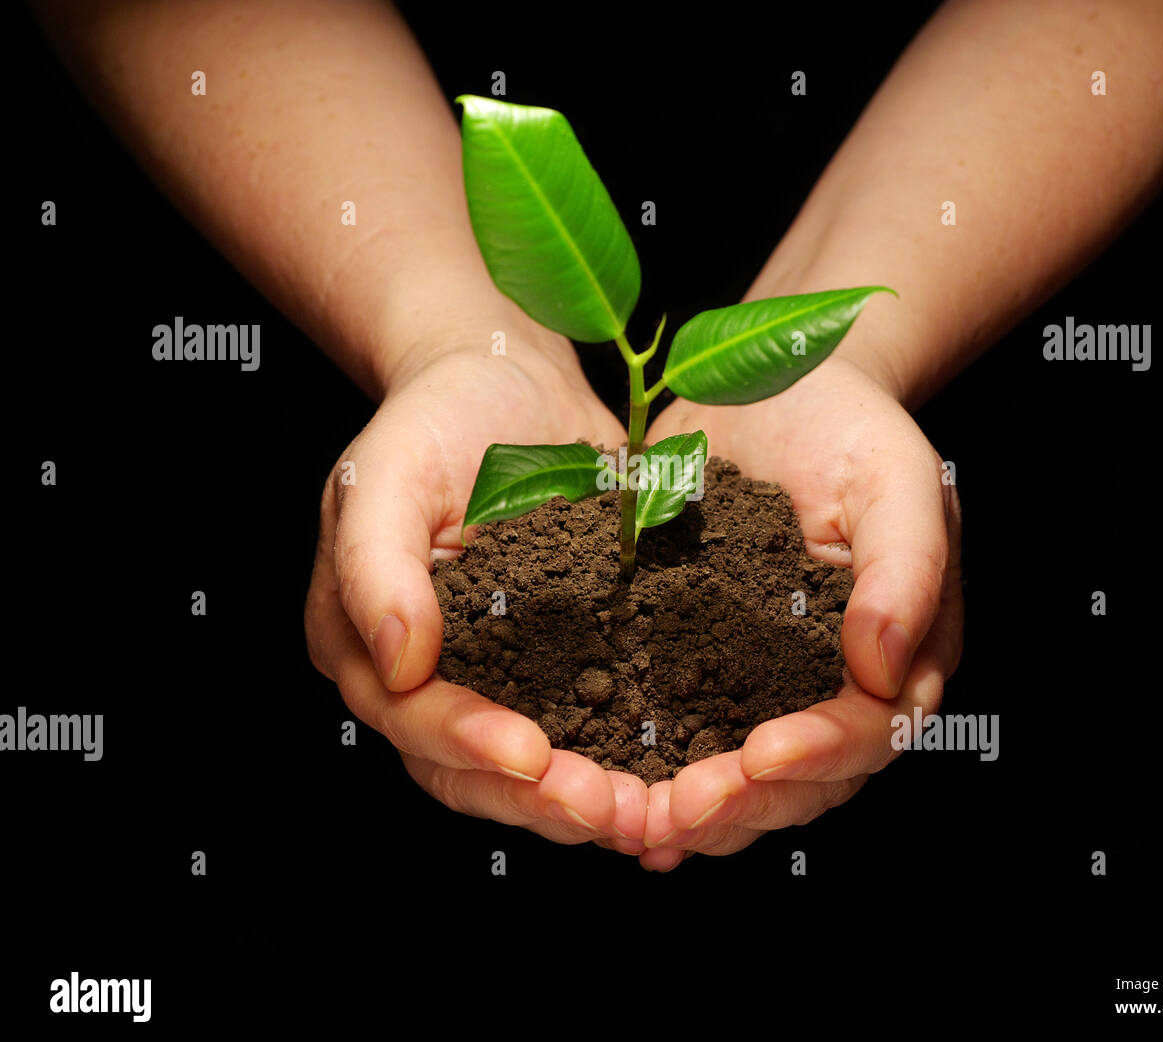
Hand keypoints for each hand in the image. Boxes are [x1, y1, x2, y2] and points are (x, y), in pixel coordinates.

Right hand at [304, 330, 651, 854]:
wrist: (511, 381)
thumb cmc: (437, 414)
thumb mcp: (388, 471)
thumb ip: (376, 564)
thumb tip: (396, 662)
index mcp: (365, 640)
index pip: (411, 717)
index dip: (470, 744)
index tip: (535, 756)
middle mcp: (424, 675)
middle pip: (470, 769)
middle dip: (540, 799)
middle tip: (614, 813)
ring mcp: (494, 673)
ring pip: (530, 768)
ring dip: (586, 798)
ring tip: (651, 815)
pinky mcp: (557, 660)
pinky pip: (585, 725)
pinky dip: (622, 757)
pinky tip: (674, 774)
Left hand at [636, 353, 963, 869]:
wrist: (767, 383)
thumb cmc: (847, 424)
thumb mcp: (895, 477)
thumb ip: (907, 569)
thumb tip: (885, 672)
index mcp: (901, 651)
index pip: (869, 730)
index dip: (819, 754)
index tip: (758, 756)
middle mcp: (836, 684)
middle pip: (803, 779)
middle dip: (742, 803)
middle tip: (676, 814)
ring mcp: (766, 682)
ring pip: (741, 777)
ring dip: (693, 810)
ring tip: (635, 825)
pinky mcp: (701, 664)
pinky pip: (681, 734)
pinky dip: (652, 774)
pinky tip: (610, 798)